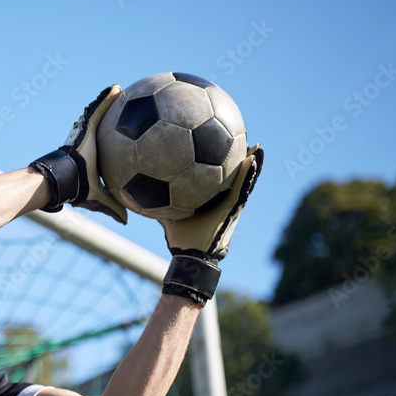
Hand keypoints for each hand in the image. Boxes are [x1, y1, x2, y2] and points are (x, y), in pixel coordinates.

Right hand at [29, 85, 128, 222]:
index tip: (127, 139)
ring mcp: (86, 133)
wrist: (63, 178)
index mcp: (95, 158)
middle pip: (104, 127)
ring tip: (121, 90)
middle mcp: (90, 143)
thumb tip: (127, 221)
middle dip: (112, 116)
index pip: (108, 148)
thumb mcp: (100, 197)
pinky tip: (118, 88)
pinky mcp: (85, 127)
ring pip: (100, 114)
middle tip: (127, 107)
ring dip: (109, 102)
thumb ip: (113, 206)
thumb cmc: (78, 188)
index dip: (117, 142)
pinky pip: (98, 109)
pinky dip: (107, 98)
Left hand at [158, 144, 263, 303]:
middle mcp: (223, 201)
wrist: (190, 253)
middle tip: (242, 141)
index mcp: (211, 201)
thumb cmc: (179, 237)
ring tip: (257, 145)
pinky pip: (244, 188)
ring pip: (244, 180)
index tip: (218, 145)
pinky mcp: (233, 208)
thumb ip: (157, 201)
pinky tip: (253, 158)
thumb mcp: (166, 212)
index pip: (217, 179)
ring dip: (251, 163)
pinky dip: (250, 173)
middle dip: (238, 160)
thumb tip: (138, 190)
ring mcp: (230, 205)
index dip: (220, 164)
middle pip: (233, 176)